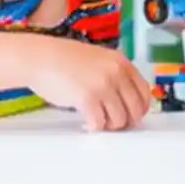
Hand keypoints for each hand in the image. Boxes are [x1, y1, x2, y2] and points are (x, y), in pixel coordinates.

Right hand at [24, 38, 150, 130]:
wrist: (40, 57)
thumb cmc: (64, 59)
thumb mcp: (99, 59)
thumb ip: (115, 74)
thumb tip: (127, 99)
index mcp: (121, 62)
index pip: (144, 91)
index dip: (140, 108)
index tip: (132, 114)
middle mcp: (116, 73)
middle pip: (135, 108)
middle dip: (126, 120)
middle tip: (115, 123)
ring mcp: (102, 86)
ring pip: (119, 119)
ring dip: (110, 125)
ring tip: (99, 120)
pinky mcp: (87, 99)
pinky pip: (100, 122)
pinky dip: (95, 126)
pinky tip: (88, 121)